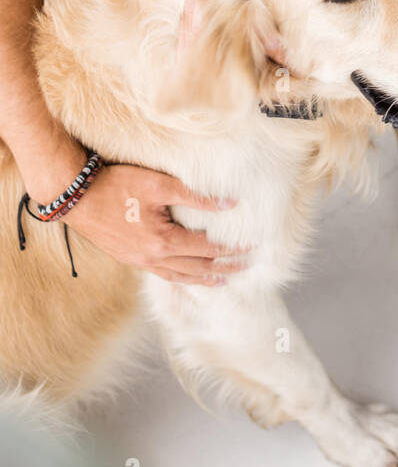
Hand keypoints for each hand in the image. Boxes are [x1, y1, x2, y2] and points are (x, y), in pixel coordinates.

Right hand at [55, 163, 247, 284]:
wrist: (77, 197)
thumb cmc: (117, 186)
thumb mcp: (159, 185)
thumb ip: (195, 197)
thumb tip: (228, 203)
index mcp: (163, 242)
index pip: (206, 248)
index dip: (230, 248)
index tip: (250, 247)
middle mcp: (153, 258)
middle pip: (197, 268)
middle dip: (223, 268)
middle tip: (245, 268)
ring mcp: (140, 261)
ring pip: (179, 276)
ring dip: (203, 279)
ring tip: (221, 281)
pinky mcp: (130, 259)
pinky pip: (162, 274)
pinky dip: (180, 277)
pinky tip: (186, 276)